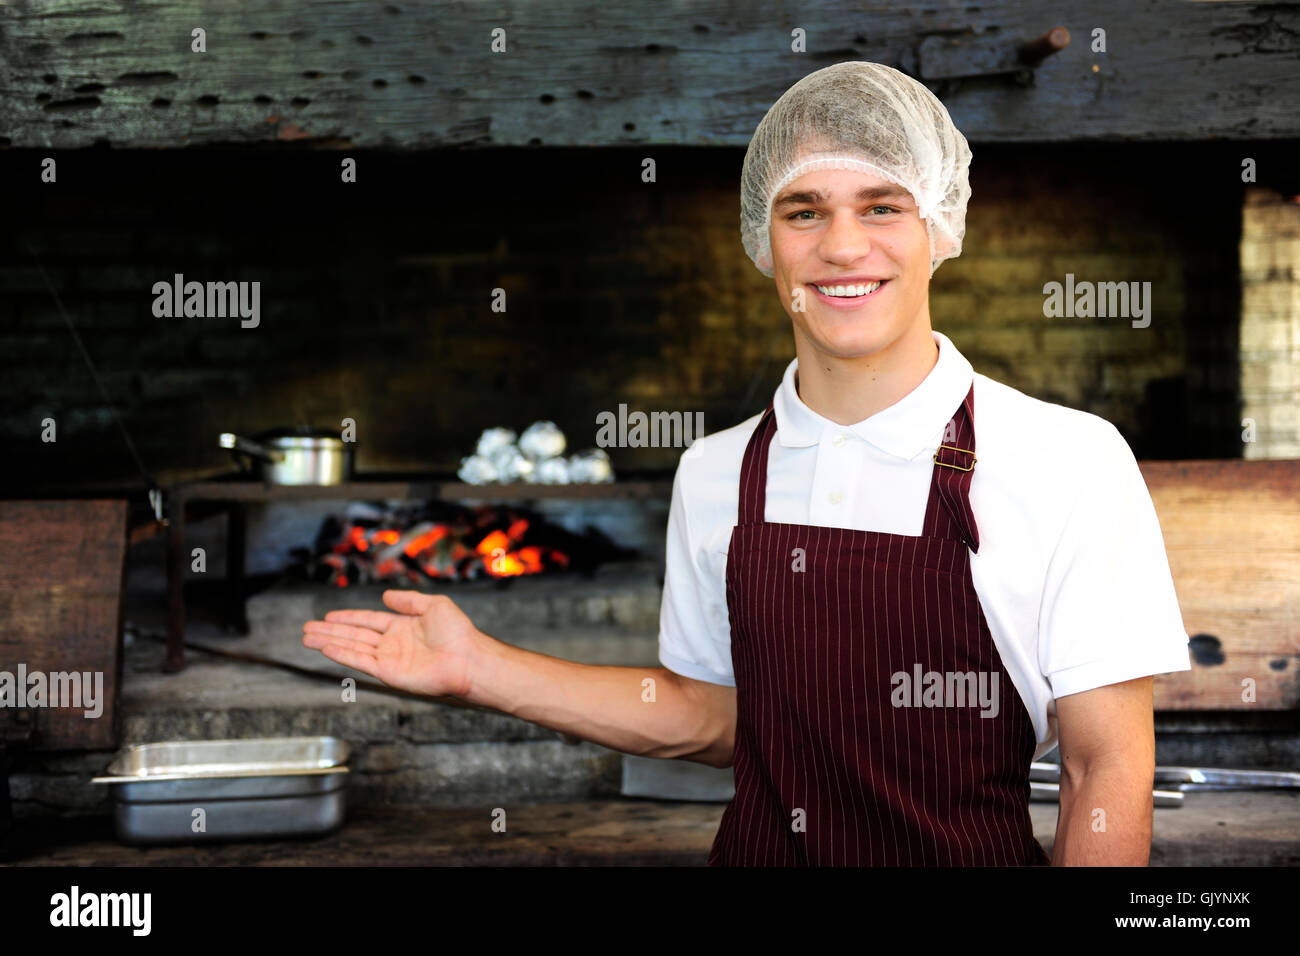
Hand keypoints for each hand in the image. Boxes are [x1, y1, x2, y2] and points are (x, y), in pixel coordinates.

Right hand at [301, 590, 483, 699]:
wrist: (467, 658)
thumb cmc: (458, 632)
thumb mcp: (433, 605)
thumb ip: (408, 600)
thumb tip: (385, 596)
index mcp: (402, 627)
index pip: (368, 621)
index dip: (348, 617)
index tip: (328, 615)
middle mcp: (392, 644)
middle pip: (354, 634)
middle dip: (330, 630)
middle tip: (306, 627)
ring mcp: (389, 659)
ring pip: (352, 647)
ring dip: (329, 642)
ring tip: (306, 637)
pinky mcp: (388, 673)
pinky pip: (360, 661)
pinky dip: (342, 654)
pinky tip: (326, 648)